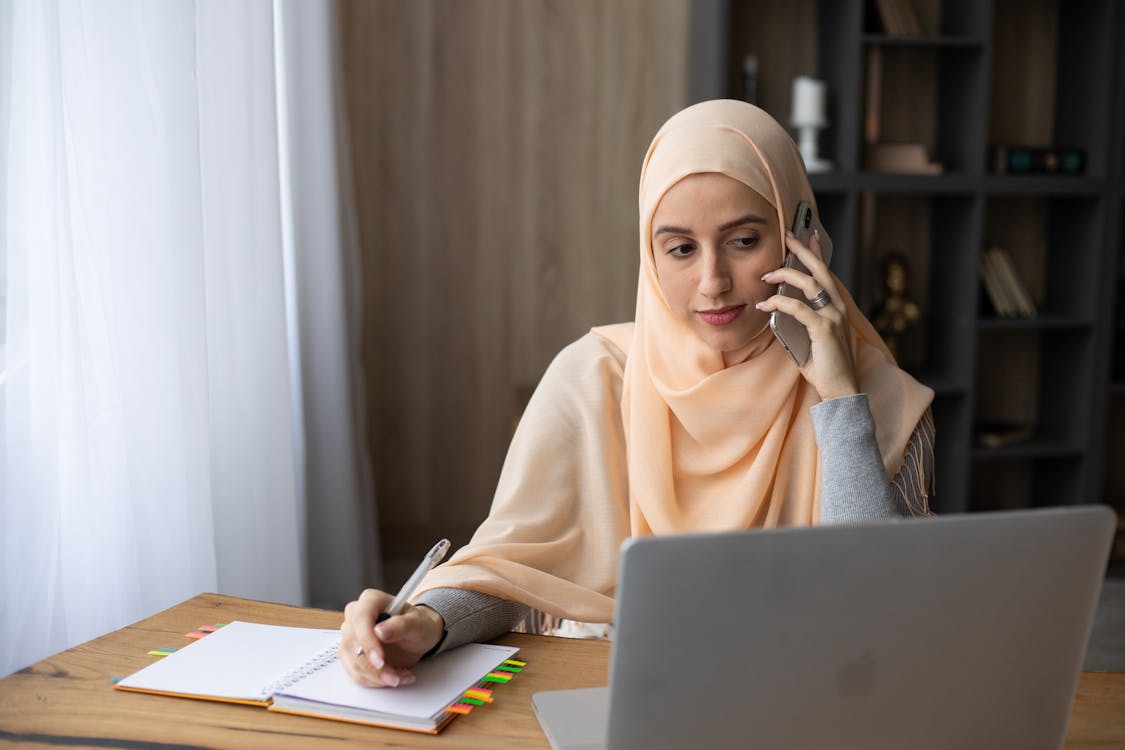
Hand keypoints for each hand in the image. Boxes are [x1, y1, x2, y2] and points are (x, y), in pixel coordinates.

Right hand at [339, 588, 445, 687]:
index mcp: (371, 600)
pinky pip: (355, 673)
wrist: (418, 637)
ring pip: (353, 662)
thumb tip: (379, 631)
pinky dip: (374, 681)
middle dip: (375, 667)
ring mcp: (351, 635)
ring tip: (400, 676)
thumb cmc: (418, 625)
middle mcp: (355, 615)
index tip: (380, 661)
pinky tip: (392, 677)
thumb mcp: (417, 624)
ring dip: (376, 677)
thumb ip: (400, 625)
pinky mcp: (350, 654)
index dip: (368, 642)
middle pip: (353, 645)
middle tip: (396, 677)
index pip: (360, 620)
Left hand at [756, 229, 858, 400]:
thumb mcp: (810, 340)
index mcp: (837, 309)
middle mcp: (838, 308)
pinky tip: (764, 305)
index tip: (808, 236)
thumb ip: (799, 323)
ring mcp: (833, 317)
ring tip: (767, 274)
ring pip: (810, 284)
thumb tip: (778, 310)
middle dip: (804, 251)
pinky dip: (779, 303)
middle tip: (789, 236)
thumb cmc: (825, 367)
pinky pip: (797, 308)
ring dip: (786, 275)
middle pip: (820, 271)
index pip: (827, 275)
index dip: (818, 254)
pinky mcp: (824, 329)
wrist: (840, 390)